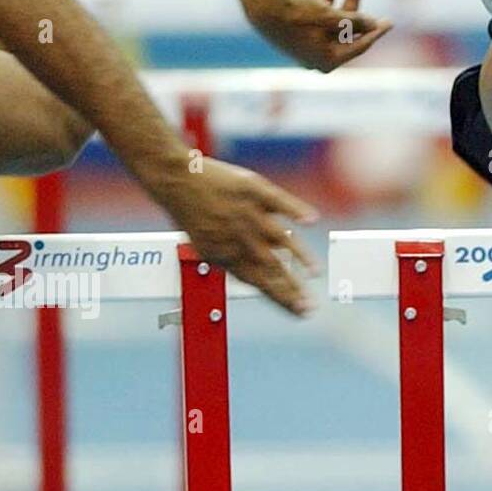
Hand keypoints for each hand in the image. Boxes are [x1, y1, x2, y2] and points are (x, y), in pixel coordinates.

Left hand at [146, 157, 320, 315]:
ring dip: (299, 257)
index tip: (298, 310)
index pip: (259, 283)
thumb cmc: (191, 212)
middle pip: (271, 269)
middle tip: (309, 306)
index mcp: (225, 255)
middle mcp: (238, 237)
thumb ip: (235, 257)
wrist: (176, 181)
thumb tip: (264, 266)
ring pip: (279, 239)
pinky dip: (296, 210)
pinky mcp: (255, 190)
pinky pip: (279, 202)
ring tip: (315, 272)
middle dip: (292, 290)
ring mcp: (248, 214)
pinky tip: (310, 220)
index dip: (280, 298)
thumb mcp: (206, 243)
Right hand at [250, 0, 391, 72]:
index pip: (360, 45)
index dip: (376, 31)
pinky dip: (316, 2)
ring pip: (325, 19)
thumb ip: (356, 22)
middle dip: (350, 2)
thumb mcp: (334, 18)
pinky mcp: (291, 33)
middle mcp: (315, 57)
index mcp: (328, 61)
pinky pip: (310, 17)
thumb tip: (373, 25)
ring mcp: (303, 46)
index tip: (390, 21)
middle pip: (343, 29)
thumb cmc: (300, 15)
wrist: (261, 6)